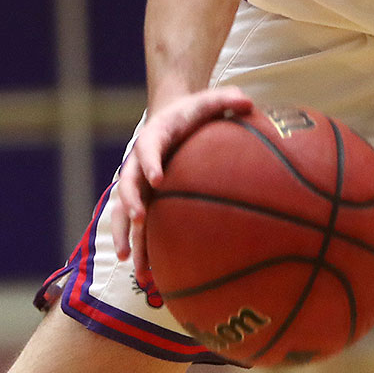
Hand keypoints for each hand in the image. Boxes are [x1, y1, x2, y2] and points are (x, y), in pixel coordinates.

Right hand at [109, 85, 256, 285]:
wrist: (173, 117)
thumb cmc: (195, 112)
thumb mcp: (211, 100)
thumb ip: (229, 99)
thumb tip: (250, 103)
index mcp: (156, 136)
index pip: (148, 148)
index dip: (150, 163)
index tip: (157, 179)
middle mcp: (140, 162)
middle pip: (128, 183)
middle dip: (131, 202)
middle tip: (139, 220)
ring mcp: (138, 183)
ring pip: (123, 211)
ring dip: (126, 234)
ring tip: (130, 259)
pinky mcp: (142, 200)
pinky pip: (134, 225)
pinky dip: (138, 247)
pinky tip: (146, 273)